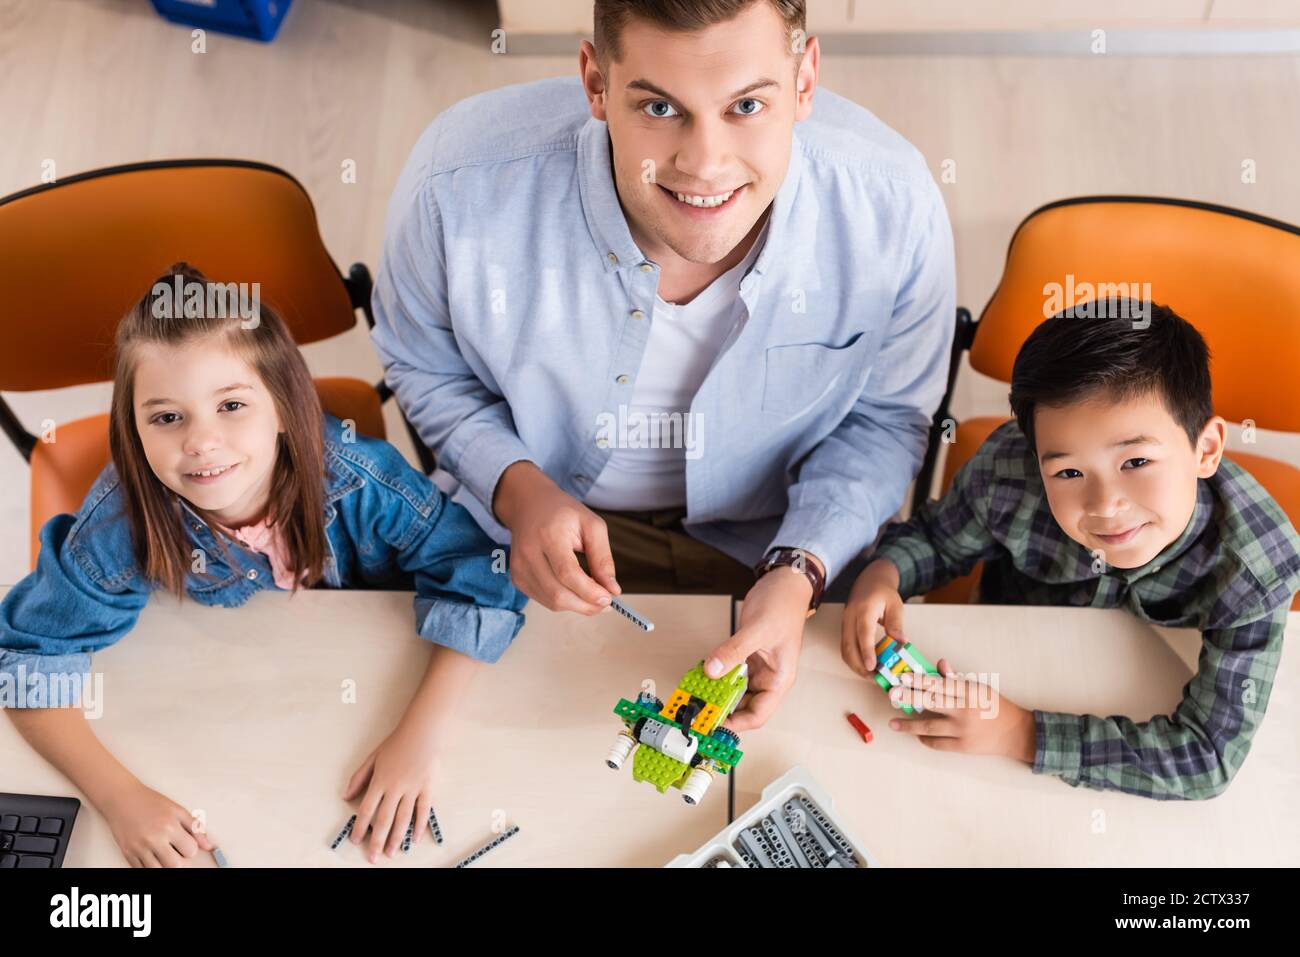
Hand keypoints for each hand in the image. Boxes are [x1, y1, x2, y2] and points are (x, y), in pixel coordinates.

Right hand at [100, 780, 214, 867]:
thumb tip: (208, 846)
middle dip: (180, 860)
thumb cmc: (150, 802)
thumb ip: (195, 828)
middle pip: (176, 865)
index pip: (191, 850)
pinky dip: (150, 866)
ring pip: (159, 870)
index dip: (191, 848)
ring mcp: (139, 848)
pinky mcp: (127, 853)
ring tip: (165, 854)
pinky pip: (142, 870)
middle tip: (176, 851)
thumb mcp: (177, 810)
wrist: (122, 799)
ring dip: (165, 865)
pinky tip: (153, 856)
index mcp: (170, 826)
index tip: (185, 843)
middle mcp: (154, 838)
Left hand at [343, 722, 441, 863]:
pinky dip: (418, 827)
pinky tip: (413, 839)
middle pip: (383, 820)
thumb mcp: (373, 757)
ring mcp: (412, 789)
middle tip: (373, 858)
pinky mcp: (427, 788)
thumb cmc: (397, 743)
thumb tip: (345, 796)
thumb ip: (358, 778)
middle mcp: (395, 788)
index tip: (355, 840)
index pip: (367, 809)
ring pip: (402, 819)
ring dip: (395, 838)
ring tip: (390, 853)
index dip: (359, 827)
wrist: (423, 733)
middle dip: (376, 841)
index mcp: (380, 781)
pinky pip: (423, 811)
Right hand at [492, 461, 619, 613]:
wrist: (528, 506)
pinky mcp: (517, 578)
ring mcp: (519, 568)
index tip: (609, 597)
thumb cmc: (562, 513)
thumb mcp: (592, 525)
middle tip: (605, 601)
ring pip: (551, 602)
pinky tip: (574, 590)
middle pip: (558, 594)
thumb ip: (602, 558)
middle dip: (586, 605)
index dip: (589, 591)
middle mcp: (529, 553)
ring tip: (592, 594)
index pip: (567, 573)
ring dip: (577, 605)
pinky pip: (544, 600)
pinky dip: (564, 601)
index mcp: (549, 535)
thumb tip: (612, 589)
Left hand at [703, 559, 816, 731]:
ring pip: (734, 691)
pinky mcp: (746, 657)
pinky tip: (701, 675)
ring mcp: (757, 668)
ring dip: (716, 693)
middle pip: (744, 706)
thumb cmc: (784, 605)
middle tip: (697, 711)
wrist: (784, 583)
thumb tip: (712, 670)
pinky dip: (715, 675)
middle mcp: (768, 678)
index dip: (736, 723)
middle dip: (722, 710)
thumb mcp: (758, 630)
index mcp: (779, 679)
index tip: (713, 723)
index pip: (758, 714)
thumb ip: (734, 651)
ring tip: (695, 696)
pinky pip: (728, 673)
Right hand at [841, 559, 904, 676]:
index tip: (872, 667)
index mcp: (864, 609)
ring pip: (845, 650)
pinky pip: (845, 648)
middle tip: (875, 678)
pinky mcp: (845, 629)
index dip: (867, 651)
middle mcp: (850, 617)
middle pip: (849, 646)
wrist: (869, 580)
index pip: (864, 633)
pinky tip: (866, 666)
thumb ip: (896, 624)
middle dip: (859, 666)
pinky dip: (854, 660)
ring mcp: (845, 624)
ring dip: (856, 666)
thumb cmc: (883, 592)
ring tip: (872, 676)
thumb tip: (902, 643)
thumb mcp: (895, 604)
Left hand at [887, 657, 1036, 762]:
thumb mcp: (979, 687)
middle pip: (932, 703)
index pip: (940, 684)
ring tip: (893, 723)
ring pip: (930, 727)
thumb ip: (956, 678)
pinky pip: (938, 743)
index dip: (920, 680)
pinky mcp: (963, 747)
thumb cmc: (995, 706)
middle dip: (909, 698)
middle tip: (892, 695)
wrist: (1015, 733)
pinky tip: (916, 735)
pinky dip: (925, 739)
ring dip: (909, 725)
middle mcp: (965, 710)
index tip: (903, 677)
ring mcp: (963, 730)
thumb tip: (939, 664)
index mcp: (969, 692)